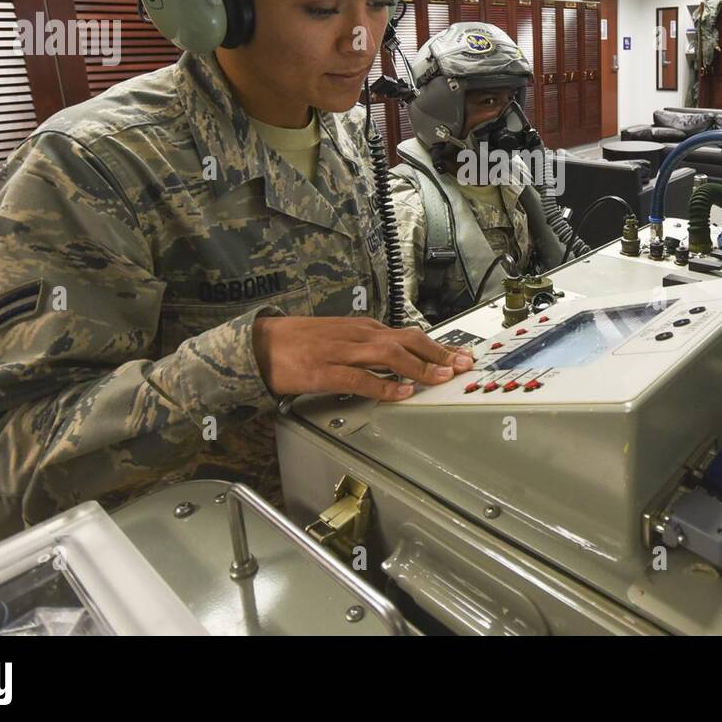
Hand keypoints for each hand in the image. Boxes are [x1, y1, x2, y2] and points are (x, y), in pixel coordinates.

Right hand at [253, 316, 473, 400]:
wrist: (259, 343)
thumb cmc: (298, 342)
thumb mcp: (339, 337)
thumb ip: (367, 347)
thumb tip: (397, 359)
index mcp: (362, 328)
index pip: (408, 335)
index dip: (437, 348)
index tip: (459, 357)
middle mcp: (357, 335)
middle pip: (407, 340)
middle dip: (438, 355)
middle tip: (462, 366)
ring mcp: (341, 351)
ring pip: (389, 355)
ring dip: (420, 368)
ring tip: (441, 378)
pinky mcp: (324, 371)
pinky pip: (360, 378)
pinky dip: (384, 385)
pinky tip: (401, 392)